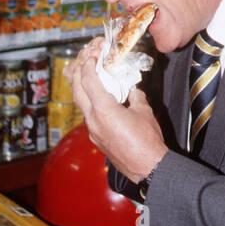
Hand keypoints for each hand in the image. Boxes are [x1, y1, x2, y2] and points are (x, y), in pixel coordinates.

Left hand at [70, 44, 167, 183]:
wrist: (147, 167)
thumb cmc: (148, 141)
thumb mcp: (144, 111)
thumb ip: (135, 96)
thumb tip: (132, 89)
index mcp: (104, 110)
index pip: (89, 82)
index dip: (87, 66)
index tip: (90, 58)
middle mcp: (94, 120)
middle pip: (77, 92)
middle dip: (77, 75)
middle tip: (80, 64)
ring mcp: (93, 131)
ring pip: (82, 106)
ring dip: (81, 90)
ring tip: (85, 79)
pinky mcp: (97, 139)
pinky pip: (89, 118)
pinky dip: (90, 105)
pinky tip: (99, 102)